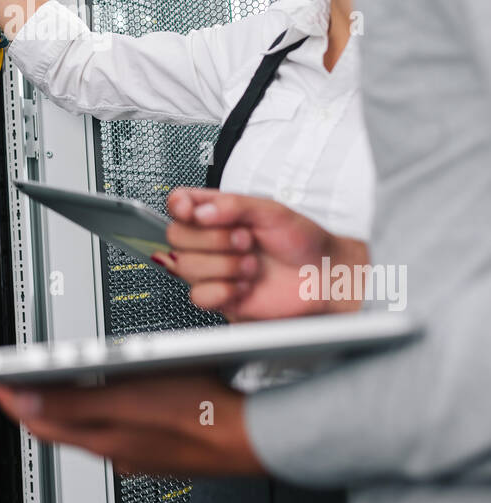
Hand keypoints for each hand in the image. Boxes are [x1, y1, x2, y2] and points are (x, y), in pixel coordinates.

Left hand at [0, 372, 262, 475]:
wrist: (251, 437)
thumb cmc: (199, 414)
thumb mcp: (129, 395)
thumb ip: (72, 400)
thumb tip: (23, 400)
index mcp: (102, 436)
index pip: (39, 420)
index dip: (11, 398)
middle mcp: (115, 448)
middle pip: (59, 426)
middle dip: (32, 404)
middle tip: (12, 383)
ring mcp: (138, 450)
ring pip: (86, 429)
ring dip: (63, 409)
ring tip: (48, 388)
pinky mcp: (158, 446)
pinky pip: (115, 431)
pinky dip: (99, 413)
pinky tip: (109, 401)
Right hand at [160, 187, 365, 321]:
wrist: (325, 278)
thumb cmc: (304, 241)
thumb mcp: (272, 210)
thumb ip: (234, 205)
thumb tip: (201, 211)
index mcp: (220, 213)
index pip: (179, 204)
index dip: (179, 206)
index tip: (191, 211)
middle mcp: (213, 241)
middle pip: (176, 236)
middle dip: (212, 239)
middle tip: (245, 240)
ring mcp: (215, 269)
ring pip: (185, 266)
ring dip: (223, 265)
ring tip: (252, 265)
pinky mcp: (221, 298)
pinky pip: (199, 296)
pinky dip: (223, 290)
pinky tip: (246, 286)